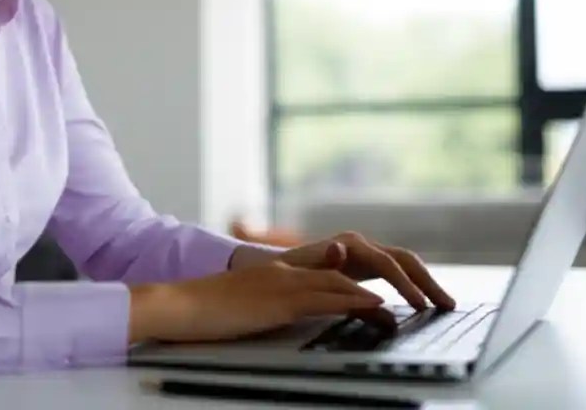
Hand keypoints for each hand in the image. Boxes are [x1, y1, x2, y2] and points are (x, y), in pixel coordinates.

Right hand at [128, 261, 384, 343]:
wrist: (178, 305)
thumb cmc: (206, 311)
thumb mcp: (246, 303)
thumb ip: (270, 302)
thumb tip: (287, 314)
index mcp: (279, 272)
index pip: (330, 274)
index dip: (360, 283)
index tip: (384, 297)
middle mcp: (287, 271)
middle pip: (344, 275)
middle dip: (379, 286)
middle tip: (407, 300)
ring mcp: (283, 283)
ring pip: (341, 284)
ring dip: (375, 297)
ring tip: (406, 309)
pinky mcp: (279, 300)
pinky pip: (326, 297)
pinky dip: (355, 300)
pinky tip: (375, 306)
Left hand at [276, 232, 454, 311]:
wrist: (277, 269)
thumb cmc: (289, 274)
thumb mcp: (303, 271)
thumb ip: (323, 263)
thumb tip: (340, 251)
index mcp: (352, 245)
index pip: (389, 264)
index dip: (406, 285)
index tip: (420, 306)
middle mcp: (363, 245)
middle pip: (405, 260)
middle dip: (427, 282)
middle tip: (448, 305)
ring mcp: (366, 254)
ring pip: (405, 265)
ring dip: (426, 283)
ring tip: (445, 305)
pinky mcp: (367, 265)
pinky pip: (397, 273)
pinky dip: (413, 285)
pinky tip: (424, 301)